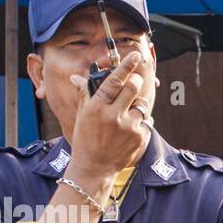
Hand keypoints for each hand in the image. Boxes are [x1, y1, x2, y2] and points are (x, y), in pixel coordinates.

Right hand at [66, 50, 154, 187]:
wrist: (94, 166)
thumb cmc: (85, 138)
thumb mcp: (81, 115)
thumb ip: (84, 94)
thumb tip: (77, 77)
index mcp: (97, 107)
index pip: (114, 81)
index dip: (126, 66)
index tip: (135, 56)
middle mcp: (113, 115)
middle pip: (133, 88)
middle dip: (136, 81)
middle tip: (134, 81)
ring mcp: (128, 127)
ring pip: (142, 104)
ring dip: (138, 103)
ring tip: (129, 111)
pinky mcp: (139, 137)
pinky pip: (146, 121)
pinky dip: (141, 121)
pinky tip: (130, 127)